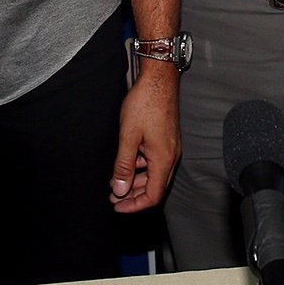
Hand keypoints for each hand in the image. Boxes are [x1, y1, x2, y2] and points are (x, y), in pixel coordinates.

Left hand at [109, 65, 179, 211]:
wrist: (159, 79)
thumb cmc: (145, 104)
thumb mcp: (128, 136)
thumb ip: (123, 165)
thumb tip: (119, 189)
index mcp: (163, 159)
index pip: (153, 196)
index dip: (134, 205)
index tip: (116, 205)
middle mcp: (171, 157)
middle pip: (155, 188)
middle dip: (133, 195)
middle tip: (112, 195)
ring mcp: (170, 148)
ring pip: (154, 175)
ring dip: (136, 181)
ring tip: (116, 181)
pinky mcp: (167, 140)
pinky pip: (155, 162)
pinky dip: (141, 167)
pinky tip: (127, 162)